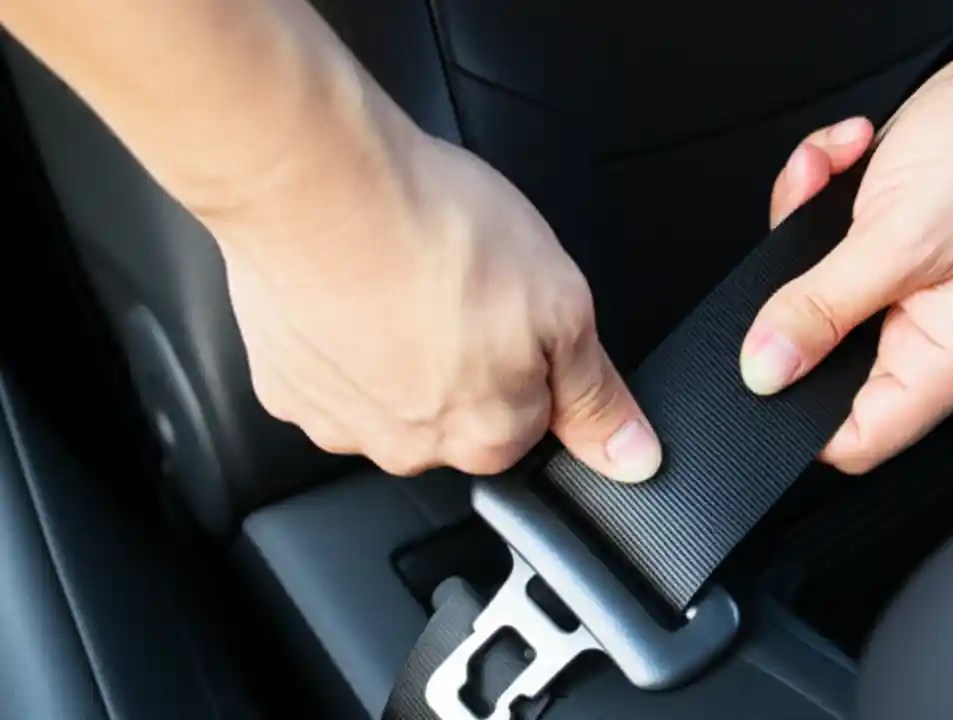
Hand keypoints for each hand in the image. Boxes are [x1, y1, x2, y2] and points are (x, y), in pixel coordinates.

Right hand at [207, 123, 660, 481]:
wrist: (319, 185)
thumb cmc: (440, 233)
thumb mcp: (562, 307)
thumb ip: (595, 394)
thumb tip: (633, 457)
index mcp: (489, 436)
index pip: (529, 420)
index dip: (529, 358)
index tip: (512, 310)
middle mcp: (411, 449)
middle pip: (456, 415)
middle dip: (463, 359)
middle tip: (456, 286)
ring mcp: (339, 421)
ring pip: (388, 397)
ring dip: (398, 352)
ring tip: (399, 278)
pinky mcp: (282, 386)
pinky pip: (327, 375)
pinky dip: (341, 338)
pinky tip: (349, 286)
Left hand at [742, 55, 952, 473]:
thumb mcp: (898, 240)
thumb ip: (822, 308)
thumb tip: (765, 370)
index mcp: (947, 361)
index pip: (856, 438)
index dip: (797, 416)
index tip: (758, 366)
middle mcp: (922, 337)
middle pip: (816, 360)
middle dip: (794, 287)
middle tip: (804, 232)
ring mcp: (897, 294)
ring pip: (804, 293)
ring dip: (800, 221)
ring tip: (834, 171)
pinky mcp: (876, 252)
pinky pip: (812, 247)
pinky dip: (813, 193)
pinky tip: (846, 156)